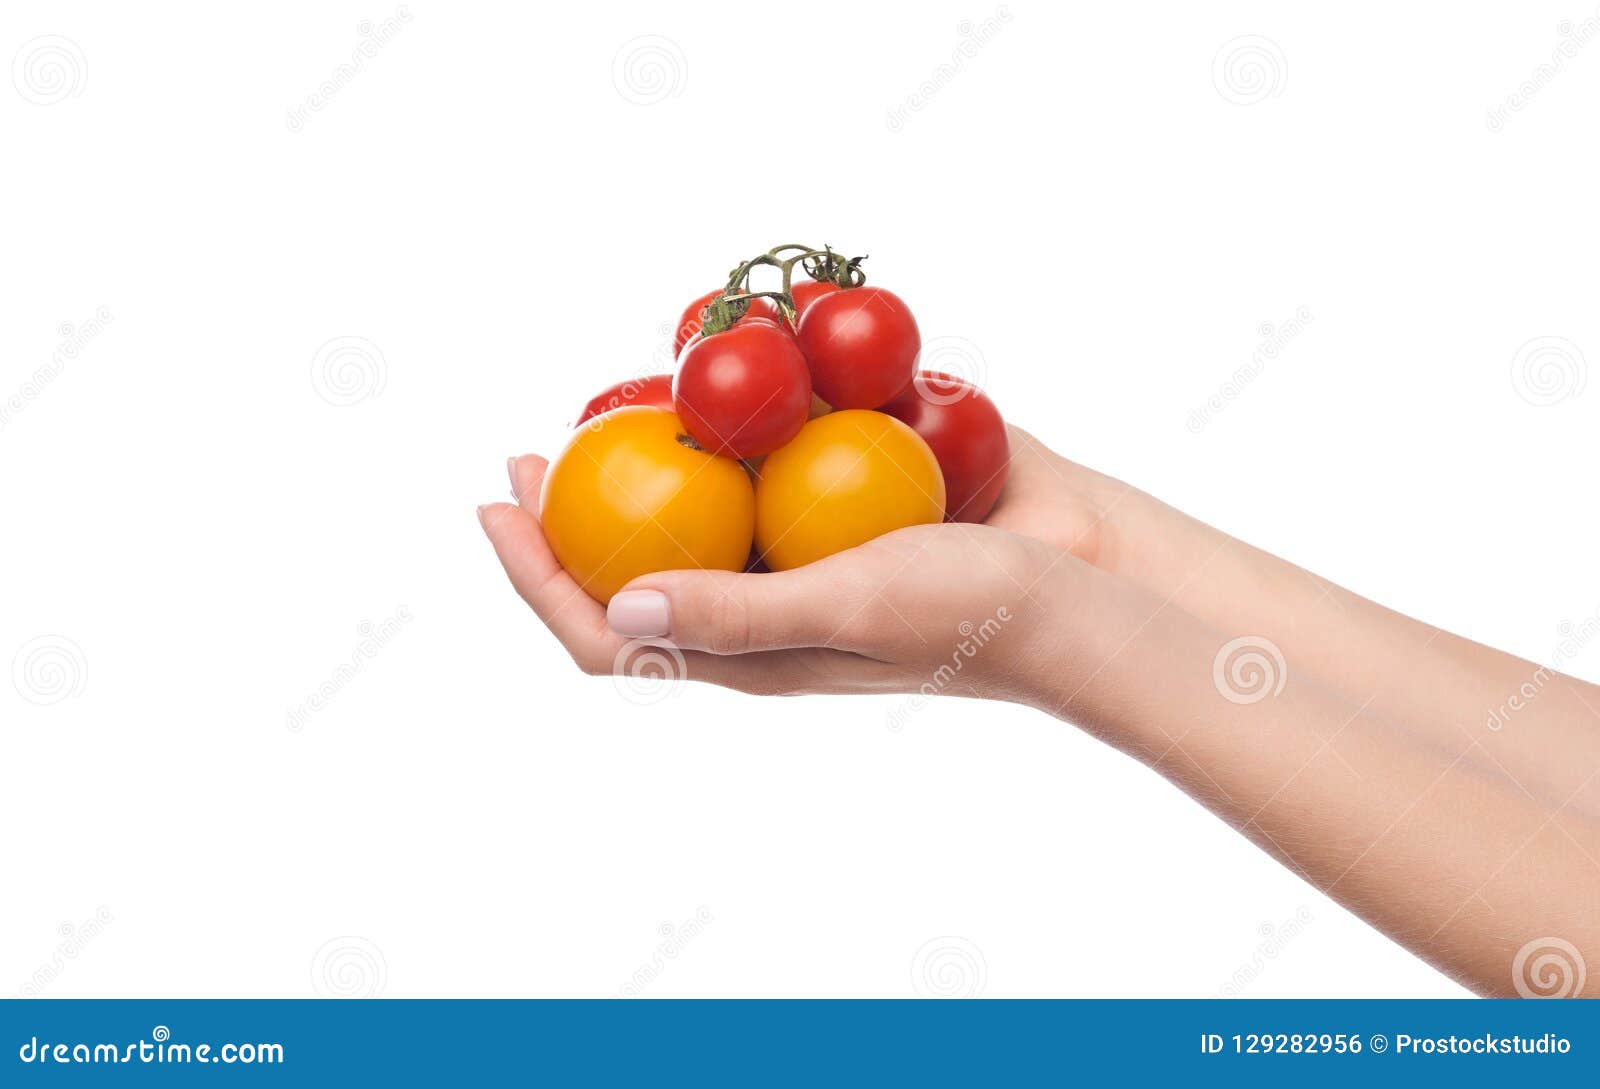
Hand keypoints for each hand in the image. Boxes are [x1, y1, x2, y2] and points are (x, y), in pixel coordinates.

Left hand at [480, 452, 1078, 702]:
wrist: (1080, 575)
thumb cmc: (965, 609)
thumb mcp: (843, 609)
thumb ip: (733, 612)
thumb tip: (614, 604)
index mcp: (745, 651)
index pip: (607, 634)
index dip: (535, 580)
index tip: (495, 507)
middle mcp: (758, 602)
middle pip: (633, 564)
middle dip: (567, 514)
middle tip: (529, 449)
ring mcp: (799, 550)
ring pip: (693, 509)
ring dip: (640, 465)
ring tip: (604, 405)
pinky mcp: (843, 503)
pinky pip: (765, 465)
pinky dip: (728, 427)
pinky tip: (721, 383)